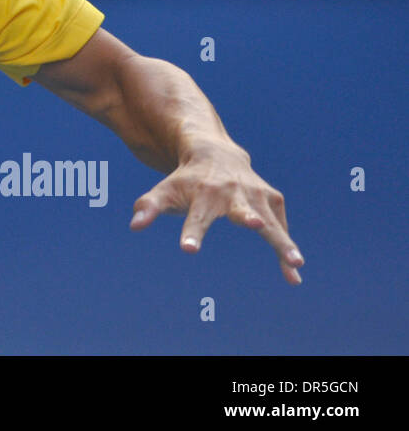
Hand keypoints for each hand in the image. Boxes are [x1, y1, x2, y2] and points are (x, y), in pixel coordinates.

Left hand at [129, 139, 304, 284]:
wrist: (215, 153)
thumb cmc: (186, 179)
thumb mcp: (165, 191)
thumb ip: (149, 206)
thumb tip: (134, 225)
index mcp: (203, 193)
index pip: (197, 216)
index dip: (192, 232)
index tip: (188, 249)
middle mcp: (232, 192)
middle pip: (242, 210)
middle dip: (249, 218)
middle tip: (254, 225)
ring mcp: (256, 195)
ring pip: (271, 222)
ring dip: (283, 241)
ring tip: (296, 263)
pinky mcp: (273, 199)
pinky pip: (281, 228)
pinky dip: (287, 249)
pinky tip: (293, 277)